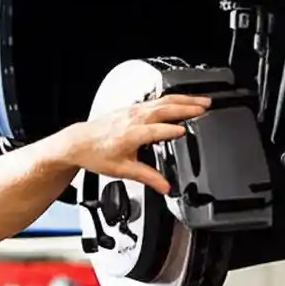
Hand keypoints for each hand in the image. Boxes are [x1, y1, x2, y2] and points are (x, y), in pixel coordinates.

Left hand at [59, 94, 211, 193]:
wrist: (78, 143)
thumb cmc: (96, 155)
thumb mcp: (122, 170)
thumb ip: (146, 178)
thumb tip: (165, 187)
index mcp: (131, 134)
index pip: (156, 131)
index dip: (171, 132)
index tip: (186, 132)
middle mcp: (133, 118)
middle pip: (165, 109)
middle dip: (187, 107)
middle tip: (206, 107)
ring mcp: (132, 110)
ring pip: (162, 101)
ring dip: (184, 99)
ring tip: (202, 100)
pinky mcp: (131, 107)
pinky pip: (156, 99)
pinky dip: (172, 98)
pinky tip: (182, 100)